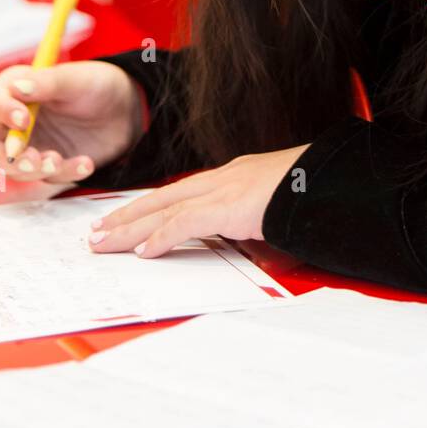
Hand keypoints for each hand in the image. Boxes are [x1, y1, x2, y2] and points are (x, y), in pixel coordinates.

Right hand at [0, 60, 144, 185]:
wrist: (127, 111)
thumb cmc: (98, 86)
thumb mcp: (77, 79)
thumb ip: (47, 83)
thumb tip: (16, 89)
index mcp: (18, 89)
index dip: (2, 111)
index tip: (23, 119)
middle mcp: (17, 121)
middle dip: (7, 160)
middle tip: (33, 161)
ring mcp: (32, 145)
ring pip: (16, 169)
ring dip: (37, 169)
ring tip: (59, 161)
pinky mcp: (50, 164)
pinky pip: (49, 177)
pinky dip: (67, 174)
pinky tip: (86, 163)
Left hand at [88, 144, 310, 257]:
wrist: (330, 178)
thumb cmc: (312, 189)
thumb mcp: (277, 202)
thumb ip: (257, 215)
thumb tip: (251, 233)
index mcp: (232, 176)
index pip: (181, 193)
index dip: (151, 207)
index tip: (128, 219)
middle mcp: (221, 179)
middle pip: (161, 199)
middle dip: (126, 216)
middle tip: (97, 232)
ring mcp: (222, 190)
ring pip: (162, 210)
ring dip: (128, 228)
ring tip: (102, 242)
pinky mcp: (227, 207)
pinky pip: (183, 224)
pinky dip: (160, 237)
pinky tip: (142, 251)